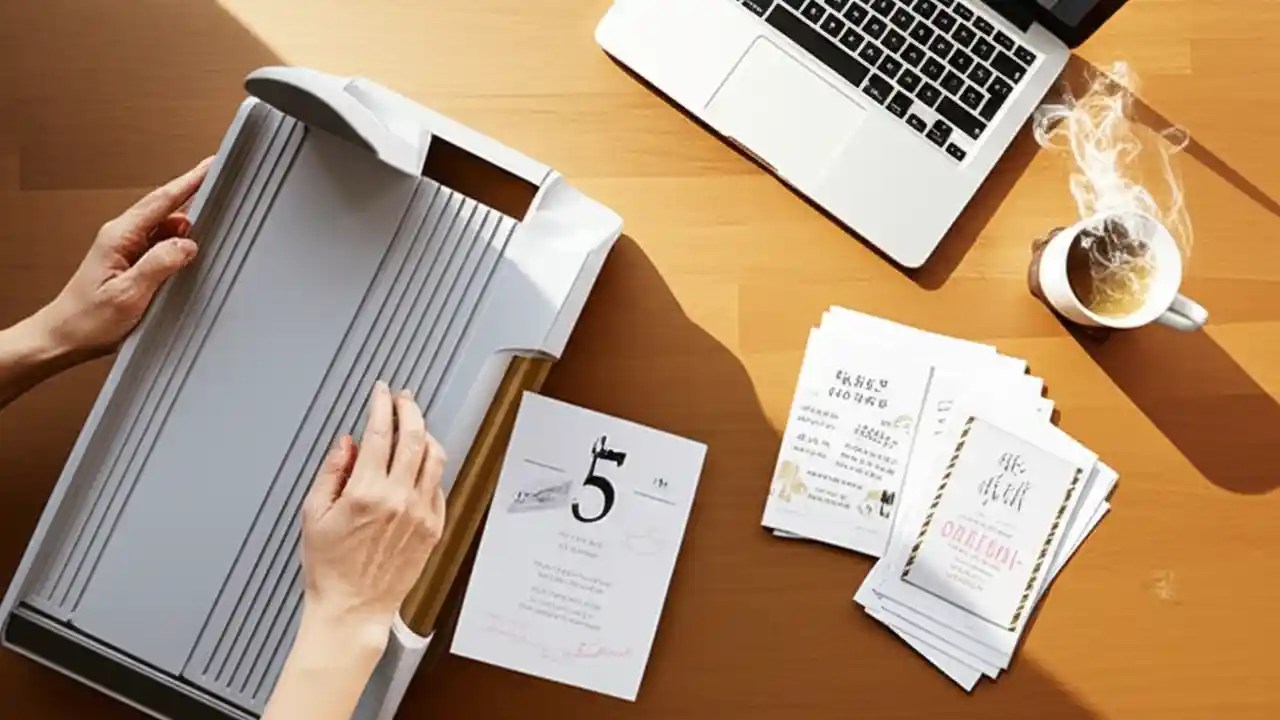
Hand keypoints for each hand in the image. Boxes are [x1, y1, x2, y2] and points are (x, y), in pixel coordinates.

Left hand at [39, 158, 212, 356]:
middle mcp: (122, 237)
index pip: (162, 200)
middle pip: (167, 210)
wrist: (63, 338)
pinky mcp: (130, 263)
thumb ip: (160, 264)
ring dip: (188, 232)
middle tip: (223, 199)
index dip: (189, 182)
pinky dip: (178, 248)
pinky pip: (161, 246)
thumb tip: (188, 244)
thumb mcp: (128, 294)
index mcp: (119, 236)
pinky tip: (190, 259)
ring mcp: (126, 249)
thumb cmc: (87, 320)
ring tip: (211, 238)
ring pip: (166, 230)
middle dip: (195, 201)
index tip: (210, 166)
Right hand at [300, 381, 446, 648]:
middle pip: (414, 437)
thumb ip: (332, 471)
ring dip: (426, 434)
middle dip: (409, 409)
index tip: (380, 392)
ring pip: (435, 458)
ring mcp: (421, 513)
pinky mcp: (434, 528)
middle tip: (403, 398)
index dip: (381, 405)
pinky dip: (430, 468)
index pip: (379, 432)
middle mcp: (398, 499)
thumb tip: (348, 442)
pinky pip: (439, 486)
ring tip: (415, 425)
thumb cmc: (329, 568)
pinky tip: (420, 464)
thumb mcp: (314, 514)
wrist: (353, 608)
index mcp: (365, 492)